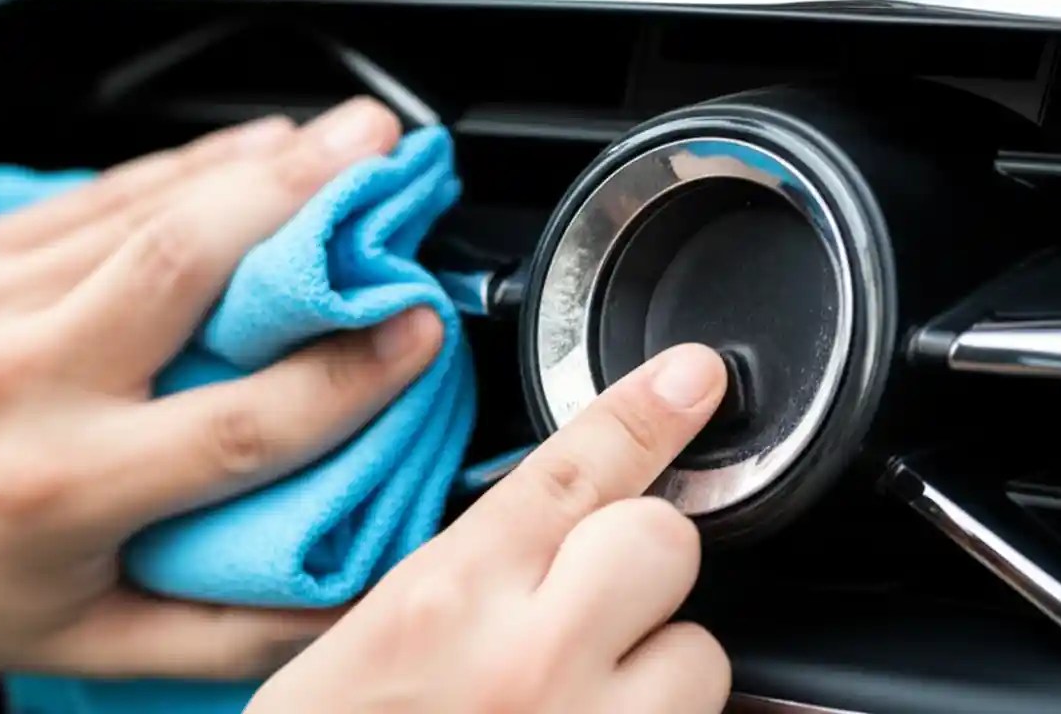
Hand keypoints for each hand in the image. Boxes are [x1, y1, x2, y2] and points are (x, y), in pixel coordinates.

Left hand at [0, 97, 444, 679]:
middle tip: (384, 167)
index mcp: (69, 487)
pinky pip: (104, 191)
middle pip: (185, 264)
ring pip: (148, 208)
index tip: (415, 332)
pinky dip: (191, 162)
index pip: (239, 424)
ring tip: (342, 140)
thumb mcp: (84, 640)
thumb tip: (338, 598)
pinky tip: (248, 150)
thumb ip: (222, 631)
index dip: (347, 374)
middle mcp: (30, 379)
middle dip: (301, 202)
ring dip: (258, 165)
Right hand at [247, 344, 732, 712]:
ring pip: (700, 653)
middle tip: (591, 604)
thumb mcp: (361, 650)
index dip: (644, 411)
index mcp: (447, 601)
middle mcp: (533, 659)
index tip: (694, 379)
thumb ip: (456, 574)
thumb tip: (540, 528)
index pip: (575, 470)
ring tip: (582, 704)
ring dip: (656, 668)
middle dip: (642, 561)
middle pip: (666, 543)